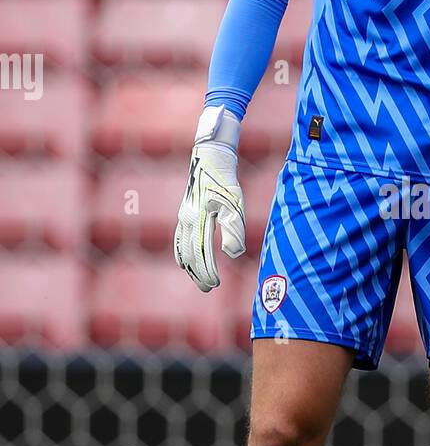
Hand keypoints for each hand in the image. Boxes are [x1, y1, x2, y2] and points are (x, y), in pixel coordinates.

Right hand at [174, 105, 245, 291]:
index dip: (207, 271)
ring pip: (181, 247)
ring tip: (198, 279)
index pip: (201, 253)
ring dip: (189, 265)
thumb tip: (231, 254)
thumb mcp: (235, 204)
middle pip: (188, 254)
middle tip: (208, 288)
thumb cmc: (226, 180)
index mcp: (198, 219)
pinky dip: (182, 253)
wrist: (211, 157)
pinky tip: (186, 260)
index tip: (215, 284)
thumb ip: (233, 230)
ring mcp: (183, 216)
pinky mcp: (185, 212)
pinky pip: (179, 238)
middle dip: (198, 273)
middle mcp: (186, 219)